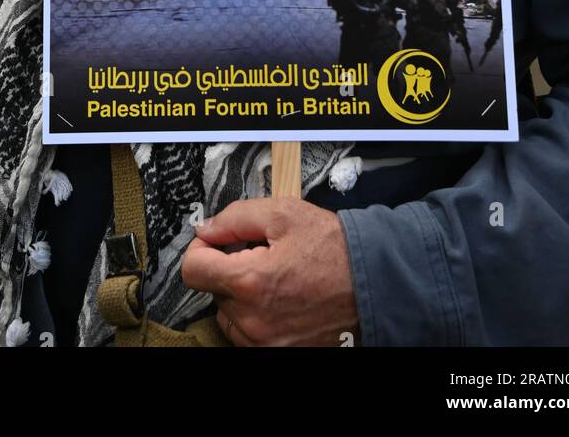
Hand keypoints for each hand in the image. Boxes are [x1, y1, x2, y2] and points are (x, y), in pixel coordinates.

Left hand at [181, 197, 359, 346]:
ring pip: (229, 317)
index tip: (216, 242)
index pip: (194, 270)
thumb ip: (235, 218)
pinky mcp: (279, 353)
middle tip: (259, 255)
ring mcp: (266, 343)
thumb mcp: (284, 214)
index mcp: (250, 282)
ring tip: (273, 279)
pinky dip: (256, 317)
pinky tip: (280, 299)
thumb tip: (205, 229)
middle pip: (214, 291)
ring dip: (240, 297)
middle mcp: (253, 321)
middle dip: (229, 269)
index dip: (201, 249)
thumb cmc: (333, 248)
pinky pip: (249, 336)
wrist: (375, 285)